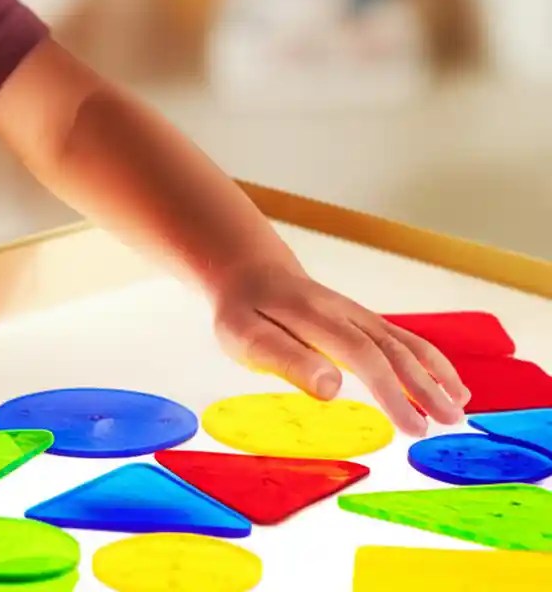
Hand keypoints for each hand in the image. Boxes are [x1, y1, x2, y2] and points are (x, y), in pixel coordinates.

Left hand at [211, 263, 469, 435]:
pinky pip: (402, 338)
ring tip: (459, 408)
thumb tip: (331, 389)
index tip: (412, 427)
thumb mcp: (246, 337)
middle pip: (391, 349)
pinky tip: (449, 383)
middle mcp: (344, 313)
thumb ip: (286, 360)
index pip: (362, 356)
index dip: (391, 391)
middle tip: (448, 423)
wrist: (250, 274)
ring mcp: (357, 314)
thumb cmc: (243, 313)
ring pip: (404, 342)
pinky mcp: (363, 321)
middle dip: (423, 387)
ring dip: (434, 374)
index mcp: (314, 318)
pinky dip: (429, 360)